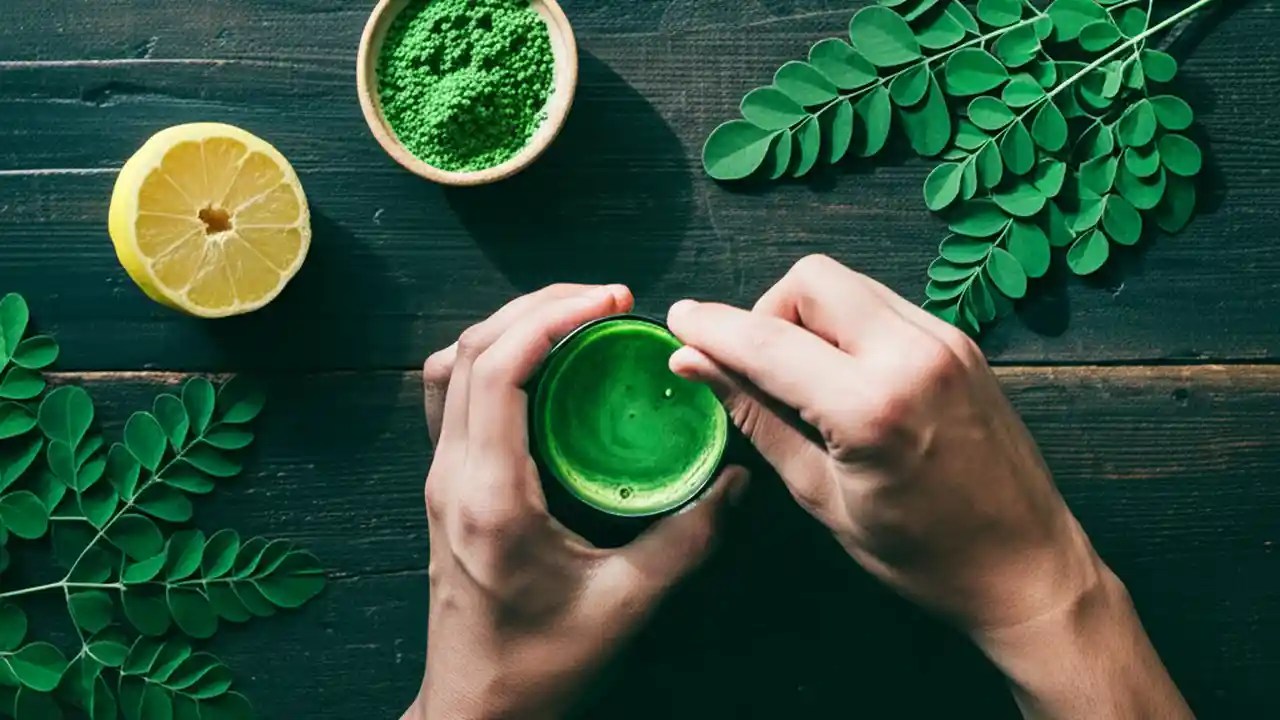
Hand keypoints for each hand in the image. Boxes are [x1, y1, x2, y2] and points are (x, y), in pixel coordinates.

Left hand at [408, 284, 747, 719]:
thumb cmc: (540, 667)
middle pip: (469, 351)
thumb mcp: (625, 606)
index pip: (498, 369)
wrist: (476, 711)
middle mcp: (450, 476)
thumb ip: (687, 541)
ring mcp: (438, 480)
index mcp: (488, 495)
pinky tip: (542, 370)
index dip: (551, 317)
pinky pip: (453, 399)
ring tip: (573, 319)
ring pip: (450, 369)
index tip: (612, 300)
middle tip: (606, 299)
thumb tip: (736, 482)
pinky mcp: (443, 489)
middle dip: (537, 308)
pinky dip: (492, 362)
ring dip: (507, 328)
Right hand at [666, 256, 1189, 718]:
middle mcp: (913, 354)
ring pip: (849, 284)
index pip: (768, 340)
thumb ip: (756, 417)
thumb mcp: (822, 494)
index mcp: (872, 406)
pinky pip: (884, 305)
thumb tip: (694, 364)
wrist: (1027, 568)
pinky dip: (848, 325)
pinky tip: (845, 379)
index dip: (712, 327)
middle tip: (758, 369)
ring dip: (808, 315)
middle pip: (811, 279)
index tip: (677, 322)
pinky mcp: (962, 343)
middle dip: (768, 311)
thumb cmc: (921, 556)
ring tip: (803, 381)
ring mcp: (946, 341)